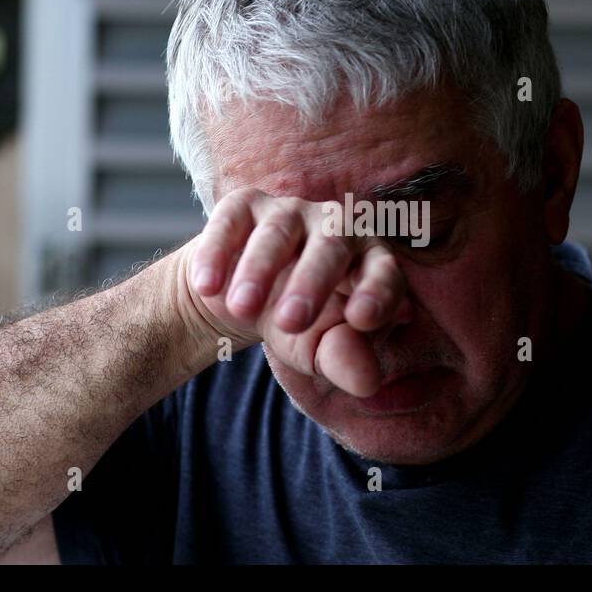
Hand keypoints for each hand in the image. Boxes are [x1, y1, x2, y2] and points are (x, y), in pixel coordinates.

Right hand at [181, 188, 409, 396]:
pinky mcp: (243, 207)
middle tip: (289, 322)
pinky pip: (231, 223)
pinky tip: (208, 286)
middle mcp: (336, 226)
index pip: (384, 271)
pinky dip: (217, 253)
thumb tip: (367, 383)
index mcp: (370, 259)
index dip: (378, 292)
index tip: (363, 319)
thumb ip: (345, 361)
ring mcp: (290, 212)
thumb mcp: (320, 351)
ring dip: (259, 271)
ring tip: (242, 308)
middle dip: (311, 283)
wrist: (244, 300)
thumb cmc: (299, 326)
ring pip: (278, 233)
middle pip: (331, 246)